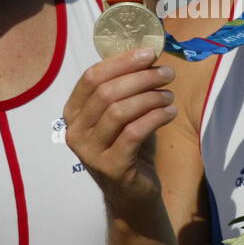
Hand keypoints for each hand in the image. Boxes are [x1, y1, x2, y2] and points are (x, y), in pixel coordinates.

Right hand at [62, 48, 176, 206]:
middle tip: (167, 73)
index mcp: (73, 112)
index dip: (121, 62)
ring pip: (119, 111)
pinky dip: (155, 118)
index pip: (91, 77)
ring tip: (170, 95)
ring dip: (150, 97)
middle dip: (140, 77)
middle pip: (106, 92)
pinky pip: (133, 133)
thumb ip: (128, 86)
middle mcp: (75, 131)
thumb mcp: (124, 112)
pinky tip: (170, 113)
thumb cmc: (128, 145)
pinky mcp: (110, 167)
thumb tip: (148, 52)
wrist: (132, 192)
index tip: (149, 53)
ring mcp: (89, 151)